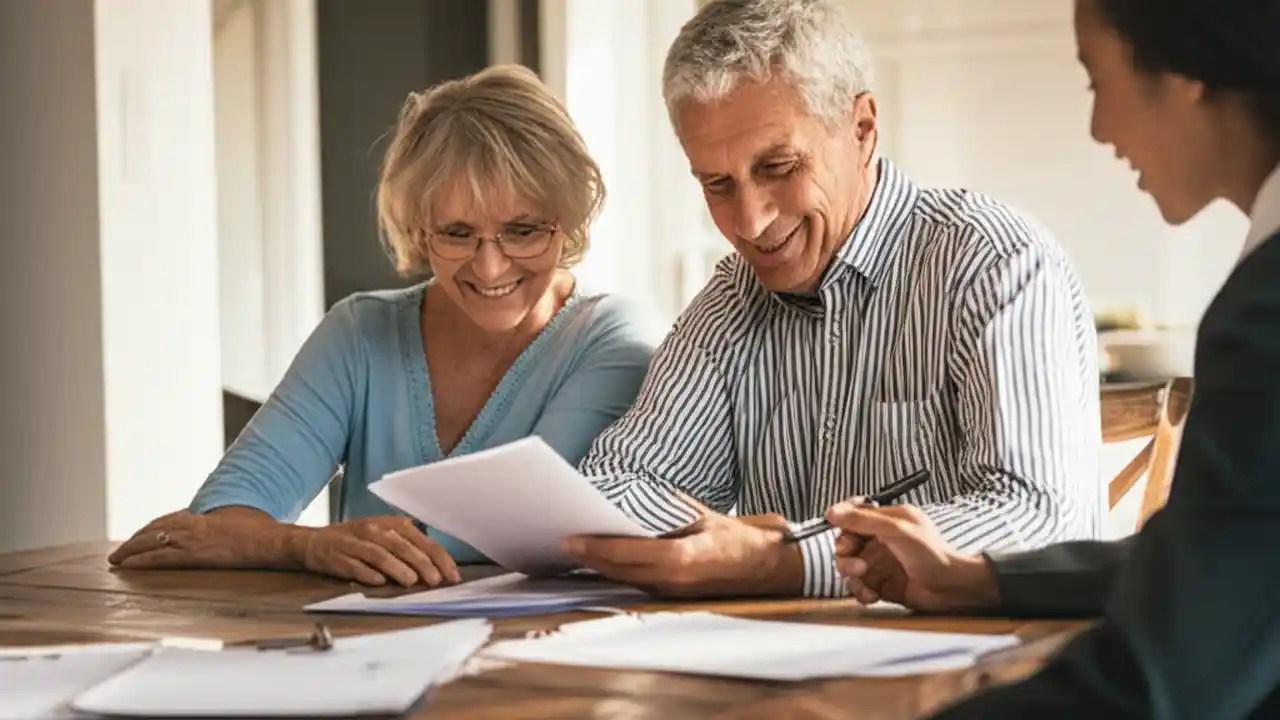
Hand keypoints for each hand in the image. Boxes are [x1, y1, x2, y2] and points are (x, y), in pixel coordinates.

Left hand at [109, 510, 291, 570]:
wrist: (269, 541)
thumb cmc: (260, 532)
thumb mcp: (237, 520)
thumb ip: (220, 524)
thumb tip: (215, 528)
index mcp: (201, 516)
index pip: (168, 521)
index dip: (151, 529)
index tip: (141, 535)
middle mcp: (191, 525)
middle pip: (153, 530)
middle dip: (135, 540)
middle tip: (120, 552)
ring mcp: (190, 539)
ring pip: (150, 542)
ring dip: (130, 550)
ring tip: (117, 560)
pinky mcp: (192, 555)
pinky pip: (158, 558)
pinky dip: (139, 560)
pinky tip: (127, 566)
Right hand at [298, 516, 461, 587]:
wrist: (313, 542)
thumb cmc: (357, 542)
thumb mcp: (385, 537)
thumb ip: (409, 548)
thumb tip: (437, 567)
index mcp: (391, 524)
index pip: (421, 540)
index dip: (439, 558)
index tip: (452, 576)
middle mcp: (374, 529)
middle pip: (403, 546)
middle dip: (422, 564)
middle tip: (436, 581)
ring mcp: (354, 543)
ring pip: (380, 554)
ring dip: (397, 568)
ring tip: (411, 581)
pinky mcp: (337, 556)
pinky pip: (354, 565)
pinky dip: (367, 573)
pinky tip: (378, 582)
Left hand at [561, 505, 802, 597]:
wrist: (770, 570)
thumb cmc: (742, 541)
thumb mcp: (707, 518)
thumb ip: (672, 511)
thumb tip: (637, 501)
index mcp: (683, 559)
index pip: (627, 555)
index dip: (596, 548)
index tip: (571, 538)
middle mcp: (674, 581)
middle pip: (619, 572)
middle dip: (590, 558)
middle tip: (564, 541)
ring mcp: (674, 592)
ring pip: (626, 580)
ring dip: (600, 566)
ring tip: (577, 549)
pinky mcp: (674, 595)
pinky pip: (638, 582)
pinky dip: (619, 571)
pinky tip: (604, 559)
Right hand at [827, 502, 999, 610]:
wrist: (950, 588)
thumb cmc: (931, 553)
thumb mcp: (896, 529)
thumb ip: (863, 520)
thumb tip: (832, 512)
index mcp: (887, 520)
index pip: (855, 515)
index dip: (843, 520)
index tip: (836, 525)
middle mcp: (881, 540)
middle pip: (846, 543)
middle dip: (845, 553)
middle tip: (857, 563)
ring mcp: (880, 564)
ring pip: (848, 566)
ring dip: (850, 573)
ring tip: (863, 578)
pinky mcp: (881, 585)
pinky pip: (859, 587)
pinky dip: (861, 591)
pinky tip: (872, 595)